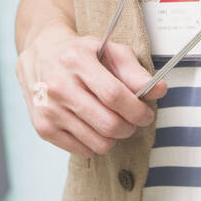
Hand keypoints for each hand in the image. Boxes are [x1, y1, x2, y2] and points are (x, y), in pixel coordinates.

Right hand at [16, 26, 167, 158]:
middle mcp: (59, 86)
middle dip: (130, 127)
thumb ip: (134, 70)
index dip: (136, 109)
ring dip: (115, 138)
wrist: (41, 55)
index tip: (146, 113)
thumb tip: (159, 90)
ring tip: (114, 122)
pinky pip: (82, 150)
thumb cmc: (80, 53)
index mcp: (76, 60)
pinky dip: (96, 143)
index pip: (114, 95)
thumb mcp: (108, 50)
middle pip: (108, 123)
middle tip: (134, 121)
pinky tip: (94, 126)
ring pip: (98, 142)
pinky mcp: (43, 128)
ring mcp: (49, 109)